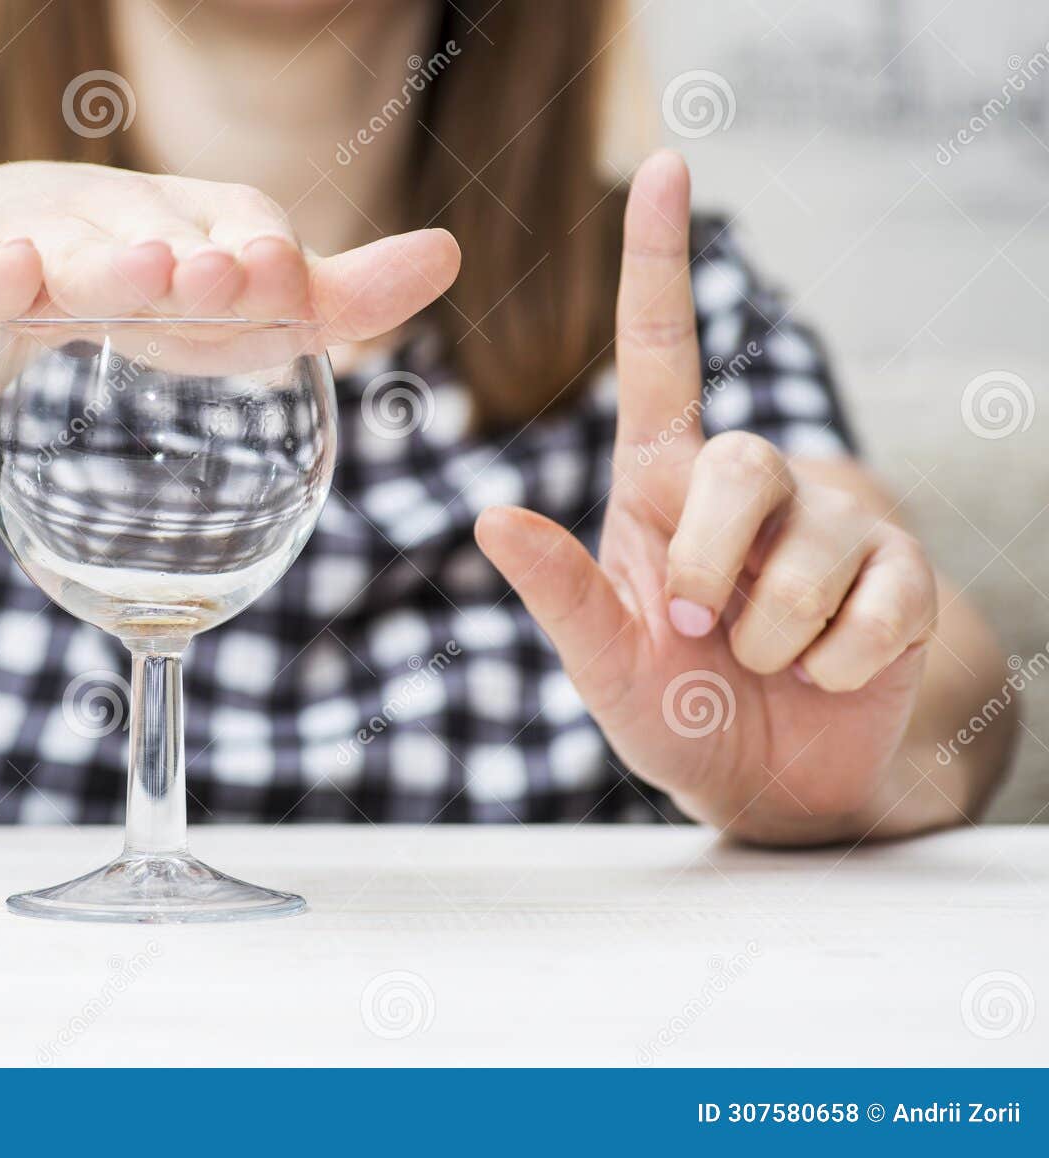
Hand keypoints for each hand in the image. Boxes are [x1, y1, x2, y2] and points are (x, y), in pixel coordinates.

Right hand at [0, 161, 459, 344]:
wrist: (2, 263)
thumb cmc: (151, 292)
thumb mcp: (241, 307)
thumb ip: (339, 295)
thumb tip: (449, 254)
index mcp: (200, 225)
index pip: (244, 227)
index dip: (266, 253)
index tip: (285, 279)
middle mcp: (131, 219)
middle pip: (165, 233)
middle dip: (198, 257)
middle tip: (223, 279)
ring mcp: (50, 241)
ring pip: (79, 251)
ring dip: (113, 262)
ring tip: (144, 273)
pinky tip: (9, 276)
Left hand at [474, 151, 936, 843]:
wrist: (768, 786)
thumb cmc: (673, 712)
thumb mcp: (600, 662)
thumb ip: (558, 594)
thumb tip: (489, 516)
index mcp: (663, 487)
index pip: (663, 357)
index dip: (660, 264)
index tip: (665, 168)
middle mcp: (749, 488)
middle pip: (739, 464)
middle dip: (711, 567)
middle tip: (697, 627)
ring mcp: (832, 525)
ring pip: (811, 545)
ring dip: (774, 634)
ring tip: (761, 663)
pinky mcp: (902, 575)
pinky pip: (881, 602)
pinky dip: (840, 661)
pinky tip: (826, 673)